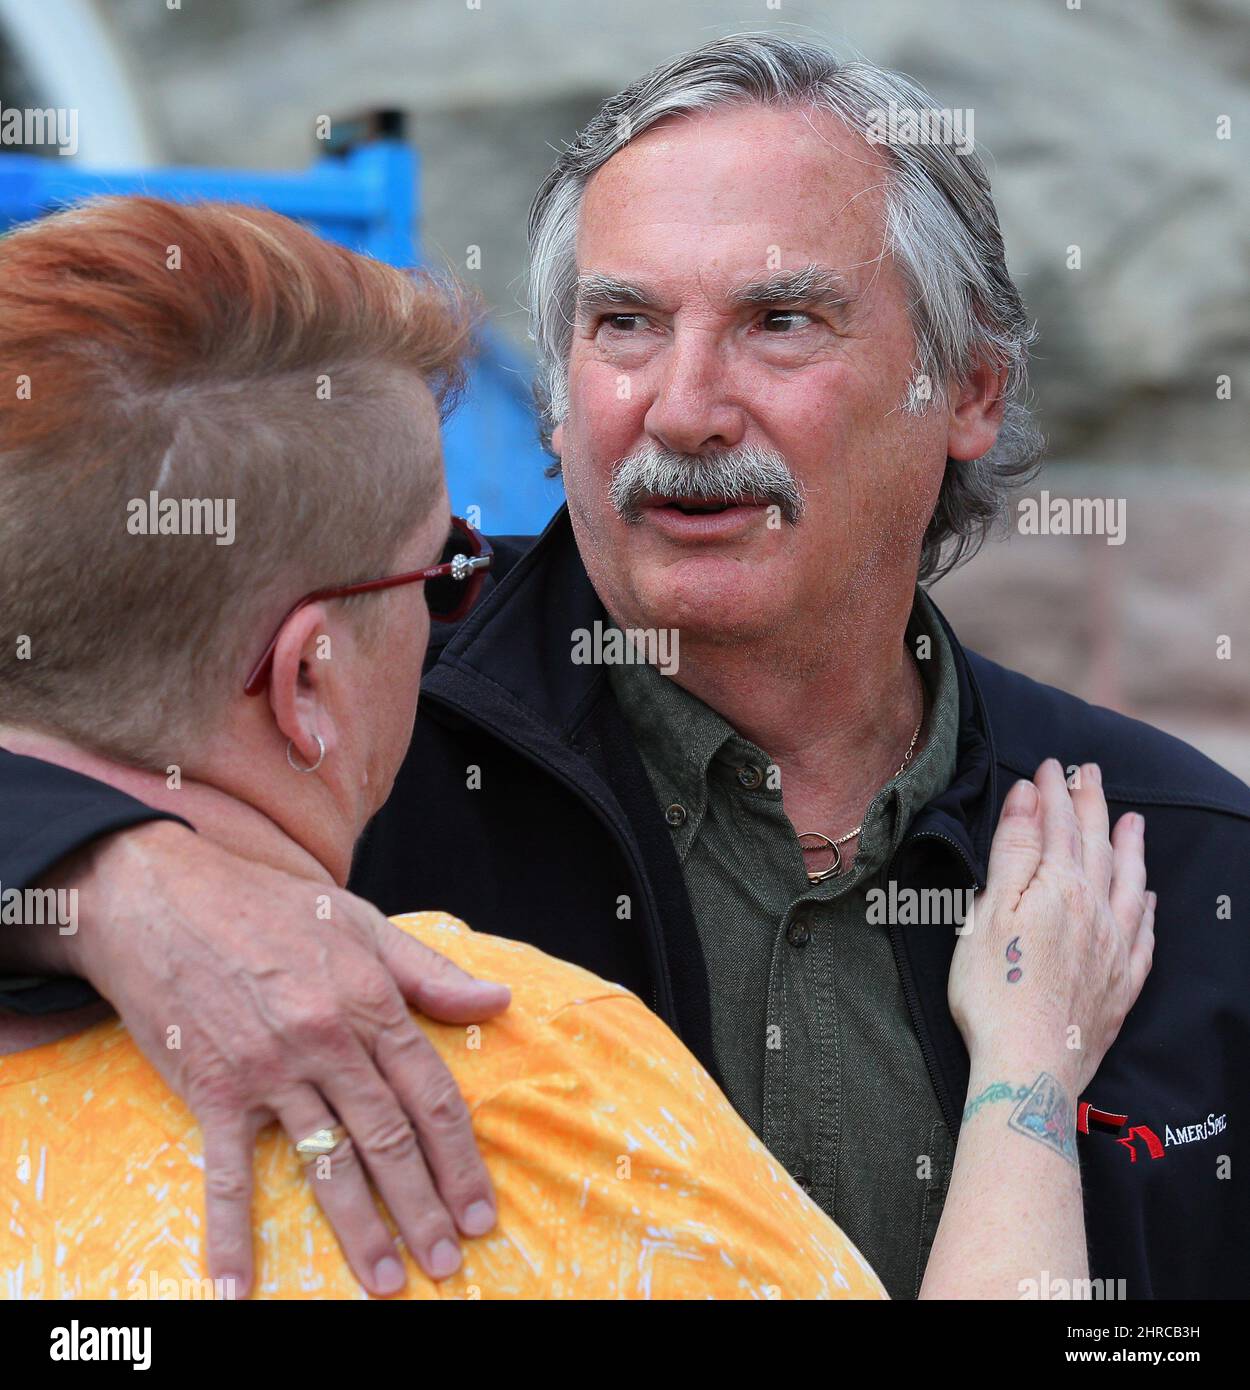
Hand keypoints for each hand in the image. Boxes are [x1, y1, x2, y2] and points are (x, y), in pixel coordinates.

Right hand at [58, 821, 510, 1297]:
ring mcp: (270, 1068)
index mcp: (370, 1001)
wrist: (167, 897)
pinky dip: (232, 1232)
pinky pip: (228, 1171)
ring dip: (358, 1228)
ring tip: (386, 1280)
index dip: (460, 1158)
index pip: (431, 1093)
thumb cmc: (271, 909)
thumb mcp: (363, 925)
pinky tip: (238, 1285)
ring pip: (327, 1161)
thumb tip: (500, 998)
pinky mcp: (214, 1087)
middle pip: (388, 1137)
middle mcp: (328, 1040)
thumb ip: (430, 973)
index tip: (479, 1210)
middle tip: (446, 1261)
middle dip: (422, 1205)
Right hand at [948, 758, 1153, 1093]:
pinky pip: (1144, 933)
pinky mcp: (1122, 983)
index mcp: (1059, 888)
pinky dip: (1145, 906)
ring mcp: (1115, 947)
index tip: (1049, 765)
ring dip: (1128, 847)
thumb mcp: (989, 911)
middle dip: (1091, 805)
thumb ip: (1015, 851)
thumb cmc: (995, 990)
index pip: (1058, 825)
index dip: (1053, 792)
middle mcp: (1096, 910)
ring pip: (1128, 882)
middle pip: (1096, 845)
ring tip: (1132, 820)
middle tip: (1090, 774)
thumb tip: (1030, 797)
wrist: (1030, 1066)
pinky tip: (1146, 897)